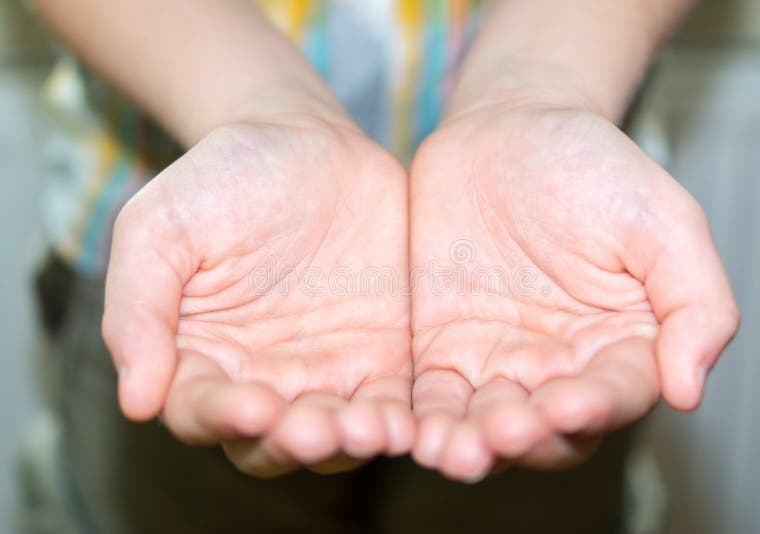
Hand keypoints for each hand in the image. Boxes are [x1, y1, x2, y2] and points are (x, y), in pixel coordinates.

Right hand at [102, 114, 412, 476]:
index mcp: (199, 358)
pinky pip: (388, 406)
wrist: (306, 143)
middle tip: (317, 430)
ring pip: (333, 438)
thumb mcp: (159, 228)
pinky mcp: (380, 361)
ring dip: (350, 443)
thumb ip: (138, 310)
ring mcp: (324, 374)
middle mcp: (261, 380)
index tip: (251, 407)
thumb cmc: (221, 180)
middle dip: (293, 444)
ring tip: (370, 428)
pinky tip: (409, 421)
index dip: (223, 418)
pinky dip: (397, 423)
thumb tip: (135, 402)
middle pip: (271, 443)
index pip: (200, 411)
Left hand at [409, 104, 737, 480]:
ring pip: (487, 425)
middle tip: (501, 432)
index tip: (569, 404)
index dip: (596, 407)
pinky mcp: (443, 351)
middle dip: (525, 437)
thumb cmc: (589, 166)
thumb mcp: (661, 218)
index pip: (617, 394)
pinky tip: (411, 430)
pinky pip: (434, 399)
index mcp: (621, 344)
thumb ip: (694, 301)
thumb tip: (689, 388)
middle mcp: (560, 366)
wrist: (504, 131)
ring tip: (450, 449)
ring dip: (470, 445)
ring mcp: (498, 362)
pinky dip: (425, 421)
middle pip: (547, 428)